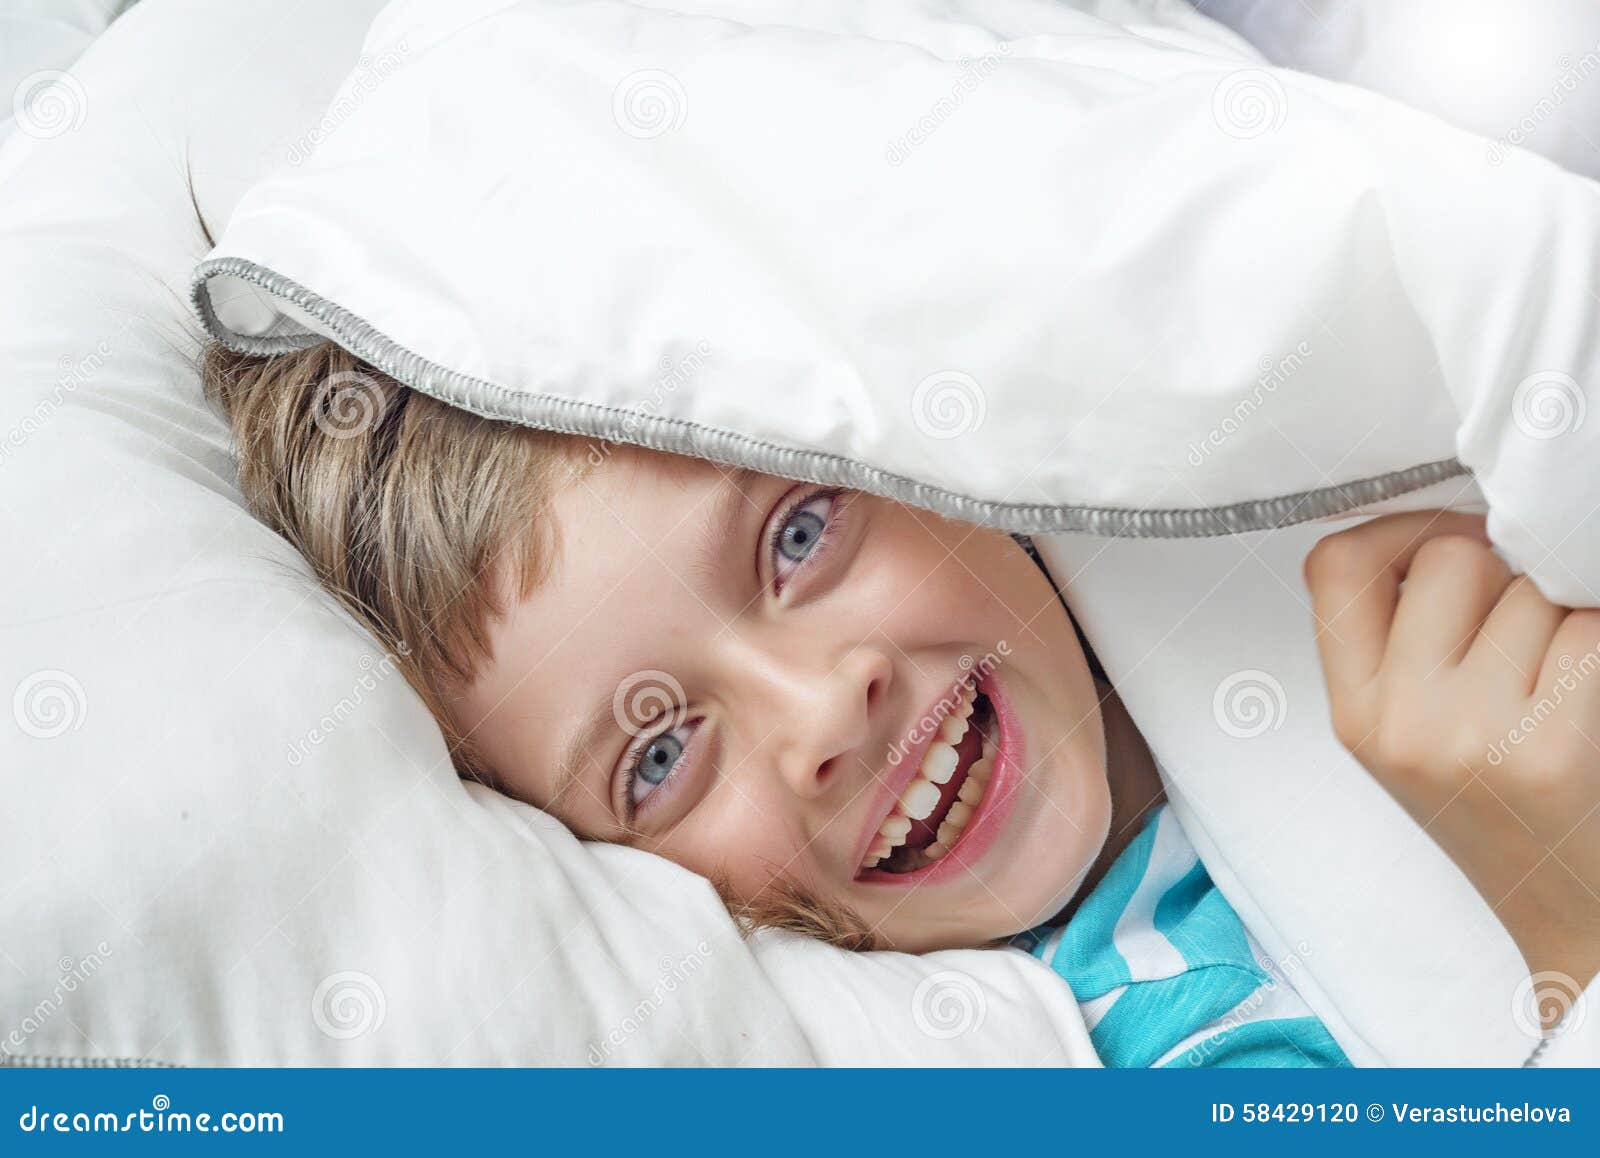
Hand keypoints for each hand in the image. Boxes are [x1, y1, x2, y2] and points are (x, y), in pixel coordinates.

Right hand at [1303, 510, 1599, 1024]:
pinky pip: (1586, 631)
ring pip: (1532, 591)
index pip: (1335, 565)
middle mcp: (1399, 721)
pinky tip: (1586, 692)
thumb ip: (1400, 639)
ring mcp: (1470, 736)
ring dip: (1562, 613)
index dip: (1399, 528)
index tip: (1445, 541)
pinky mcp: (1549, 751)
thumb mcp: (1409, 732)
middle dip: (1503, 568)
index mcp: (1355, 711)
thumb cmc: (1504, 806)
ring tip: (1556, 675)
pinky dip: (1597, 643)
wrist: (1570, 908)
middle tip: (1523, 622)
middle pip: (1452, 556)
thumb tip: (1450, 527)